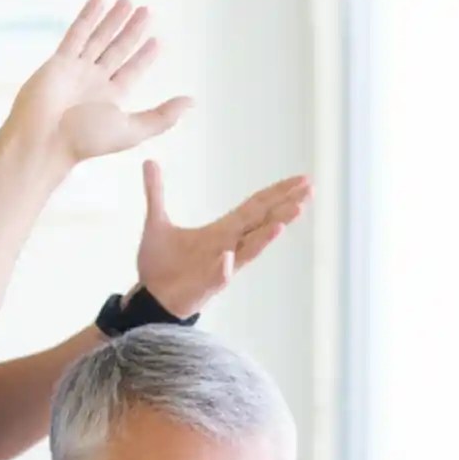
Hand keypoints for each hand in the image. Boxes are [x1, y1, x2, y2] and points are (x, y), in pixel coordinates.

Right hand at [7, 0, 192, 163]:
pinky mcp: (59, 61)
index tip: (157, 42)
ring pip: (99, 38)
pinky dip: (88, 17)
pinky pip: (76, 34)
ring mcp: (76, 70)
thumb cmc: (83, 141)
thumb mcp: (131, 130)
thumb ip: (161, 117)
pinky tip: (99, 1)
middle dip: (132, 31)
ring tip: (127, 2)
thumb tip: (191, 103)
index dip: (144, 57)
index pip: (131, 71)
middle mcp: (94, 82)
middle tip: (146, 12)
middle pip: (118, 50)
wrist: (43, 139)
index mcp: (110, 98)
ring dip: (113, 20)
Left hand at [134, 160, 312, 316]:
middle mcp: (228, 245)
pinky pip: (218, 275)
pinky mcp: (206, 285)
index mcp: (220, 230)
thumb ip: (156, 192)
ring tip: (286, 221)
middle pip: (261, 222)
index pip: (254, 207)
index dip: (276, 192)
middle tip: (309, 190)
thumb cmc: (160, 264)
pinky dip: (224, 266)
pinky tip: (228, 256)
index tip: (301, 179)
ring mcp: (221, 266)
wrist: (150, 297)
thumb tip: (149, 162)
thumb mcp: (157, 222)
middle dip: (284, 206)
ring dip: (266, 236)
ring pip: (249, 248)